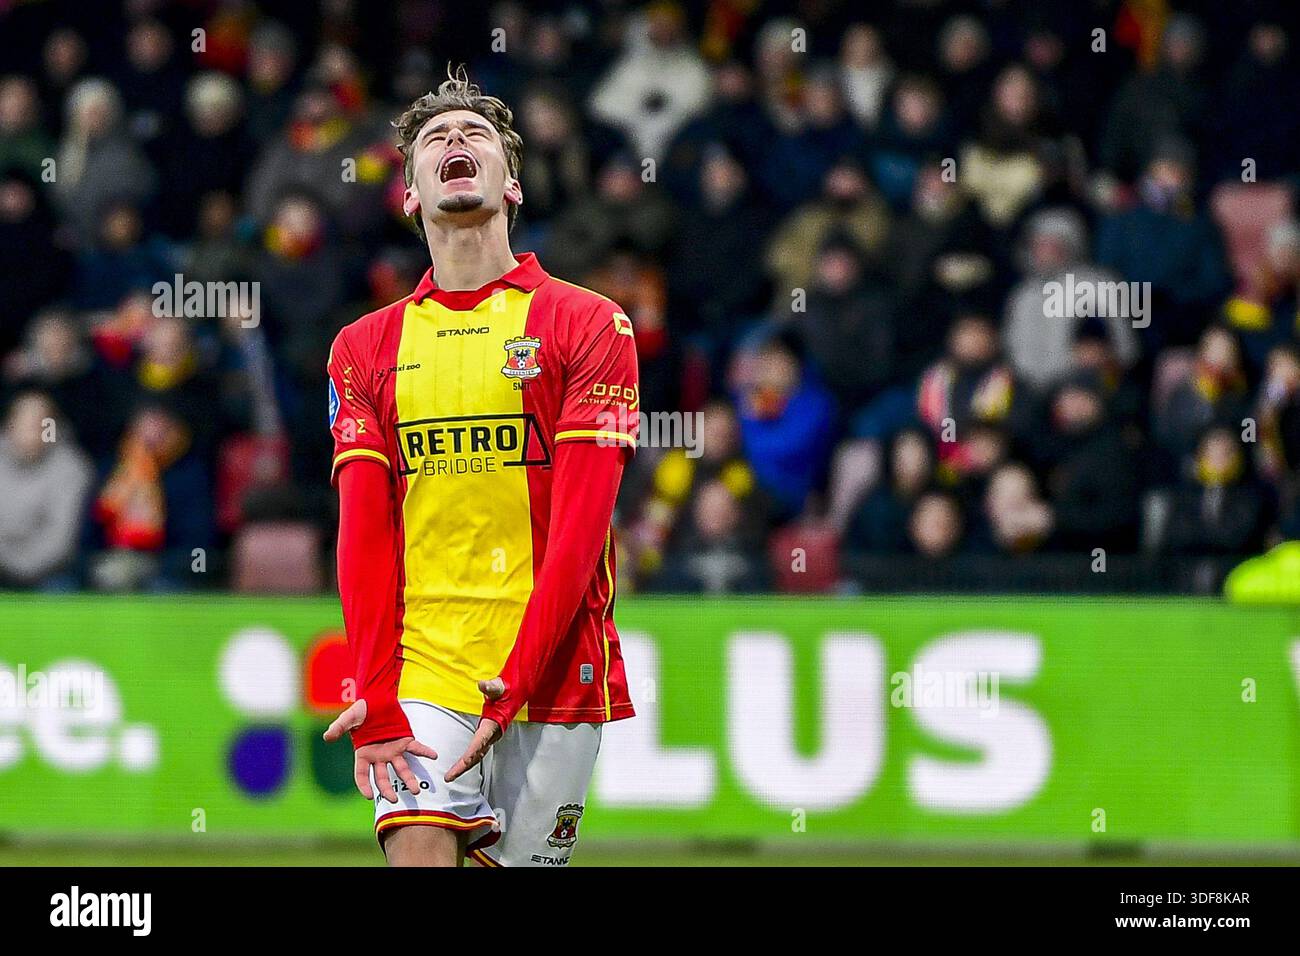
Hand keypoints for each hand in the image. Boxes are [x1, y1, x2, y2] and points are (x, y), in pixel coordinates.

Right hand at [322, 698, 437, 801]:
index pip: (362, 775)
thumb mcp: (349, 718)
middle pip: (383, 778)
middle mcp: (379, 756)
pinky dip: (425, 752)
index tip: (369, 796)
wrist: (377, 698)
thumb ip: (339, 727)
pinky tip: (434, 756)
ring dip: (409, 780)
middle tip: (395, 801)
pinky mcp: (405, 740)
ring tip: (417, 791)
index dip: (364, 786)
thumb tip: (327, 737)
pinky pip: (416, 748)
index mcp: (364, 754)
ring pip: (402, 769)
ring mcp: (393, 750)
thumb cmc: (362, 710)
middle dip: (388, 790)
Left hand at [444, 678, 504, 781]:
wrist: (514, 695)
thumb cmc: (505, 692)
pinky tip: (460, 766)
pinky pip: (476, 752)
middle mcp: (491, 735)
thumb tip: (482, 684)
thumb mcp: (498, 687)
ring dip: (464, 767)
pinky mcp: (486, 738)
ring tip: (450, 776)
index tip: (462, 762)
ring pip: (477, 756)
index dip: (472, 752)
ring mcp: (489, 738)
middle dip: (463, 767)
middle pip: (477, 755)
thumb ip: (491, 686)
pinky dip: (467, 761)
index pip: (481, 741)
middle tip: (449, 777)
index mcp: (492, 725)